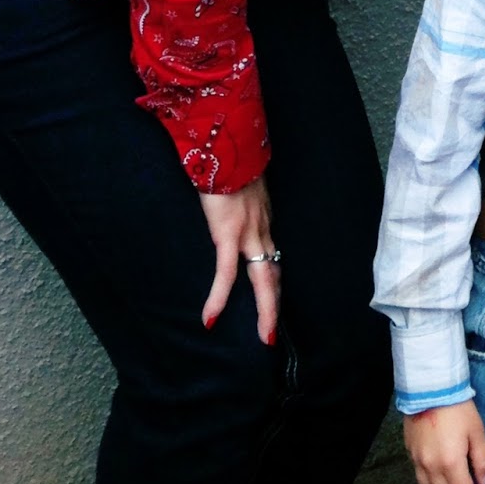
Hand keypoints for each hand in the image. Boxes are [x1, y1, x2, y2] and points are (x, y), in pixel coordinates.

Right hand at [197, 176, 279, 343]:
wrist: (228, 146)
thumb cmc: (229, 161)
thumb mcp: (239, 186)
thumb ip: (237, 201)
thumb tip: (226, 205)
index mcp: (263, 219)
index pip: (271, 256)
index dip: (272, 280)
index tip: (271, 298)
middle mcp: (262, 229)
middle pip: (273, 274)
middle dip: (275, 305)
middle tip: (271, 335)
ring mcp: (249, 233)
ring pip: (262, 279)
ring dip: (265, 310)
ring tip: (264, 337)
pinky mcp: (228, 233)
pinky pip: (226, 273)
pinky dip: (218, 297)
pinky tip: (210, 319)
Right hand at [405, 402, 484, 483]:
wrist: (430, 387)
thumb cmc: (458, 408)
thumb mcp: (477, 431)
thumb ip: (482, 459)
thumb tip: (482, 481)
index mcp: (450, 463)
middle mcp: (431, 468)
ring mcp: (418, 462)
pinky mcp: (410, 454)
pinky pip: (421, 479)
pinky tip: (442, 476)